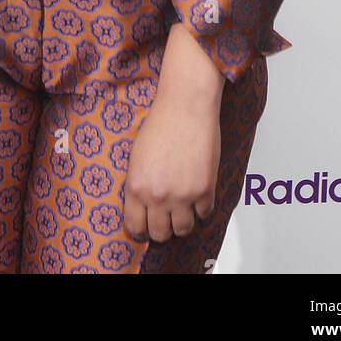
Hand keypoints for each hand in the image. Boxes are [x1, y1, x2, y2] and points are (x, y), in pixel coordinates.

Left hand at [124, 87, 220, 241]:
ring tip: (183, 207)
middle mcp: (158, 196)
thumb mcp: (136, 158)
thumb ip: (138, 186)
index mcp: (136, 187)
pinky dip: (201, 207)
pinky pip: (204, 214)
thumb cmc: (160, 125)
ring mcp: (182, 196)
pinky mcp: (204, 190)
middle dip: (163, 228)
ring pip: (183, 230)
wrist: (185, 106)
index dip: (141, 231)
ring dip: (183, 221)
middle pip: (160, 234)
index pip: (136, 227)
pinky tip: (197, 192)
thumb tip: (142, 208)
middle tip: (166, 218)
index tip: (146, 229)